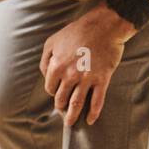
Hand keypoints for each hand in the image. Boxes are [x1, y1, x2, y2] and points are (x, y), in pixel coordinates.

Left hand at [40, 6, 132, 126]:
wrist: (104, 26)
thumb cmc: (77, 31)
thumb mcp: (53, 41)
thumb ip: (45, 59)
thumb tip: (45, 75)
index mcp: (56, 66)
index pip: (50, 88)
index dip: (53, 91)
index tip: (57, 93)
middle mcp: (70, 75)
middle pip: (62, 98)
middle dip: (60, 107)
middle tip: (62, 111)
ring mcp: (87, 78)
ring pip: (77, 103)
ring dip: (72, 115)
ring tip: (70, 123)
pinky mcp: (102, 79)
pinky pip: (97, 100)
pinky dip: (94, 113)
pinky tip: (90, 121)